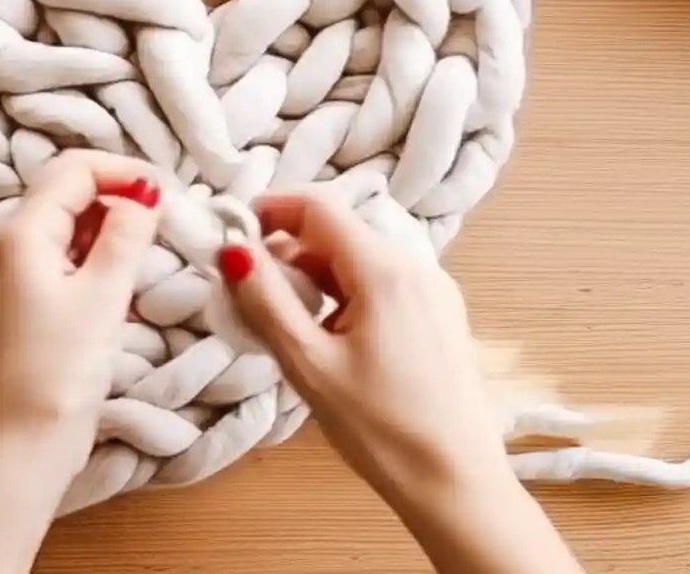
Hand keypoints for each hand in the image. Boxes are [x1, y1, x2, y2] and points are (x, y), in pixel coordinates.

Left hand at [0, 152, 162, 573]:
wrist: (19, 447)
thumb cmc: (59, 373)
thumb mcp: (103, 295)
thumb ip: (126, 235)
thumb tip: (144, 195)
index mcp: (20, 232)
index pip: (74, 169)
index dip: (125, 171)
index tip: (169, 191)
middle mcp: (7, 245)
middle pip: (68, 192)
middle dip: (119, 196)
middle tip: (168, 219)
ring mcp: (13, 276)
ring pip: (68, 226)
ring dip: (111, 228)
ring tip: (153, 250)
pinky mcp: (25, 305)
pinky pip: (64, 259)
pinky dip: (96, 257)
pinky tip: (125, 283)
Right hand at [217, 191, 581, 572]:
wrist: (457, 482)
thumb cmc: (382, 429)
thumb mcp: (310, 366)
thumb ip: (267, 302)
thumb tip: (232, 250)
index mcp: (385, 271)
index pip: (319, 206)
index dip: (270, 210)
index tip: (233, 235)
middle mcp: (417, 267)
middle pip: (339, 232)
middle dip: (288, 249)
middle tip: (250, 291)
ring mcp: (435, 291)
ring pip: (360, 259)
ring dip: (315, 275)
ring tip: (285, 323)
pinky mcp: (440, 316)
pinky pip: (382, 284)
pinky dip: (345, 294)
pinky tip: (328, 338)